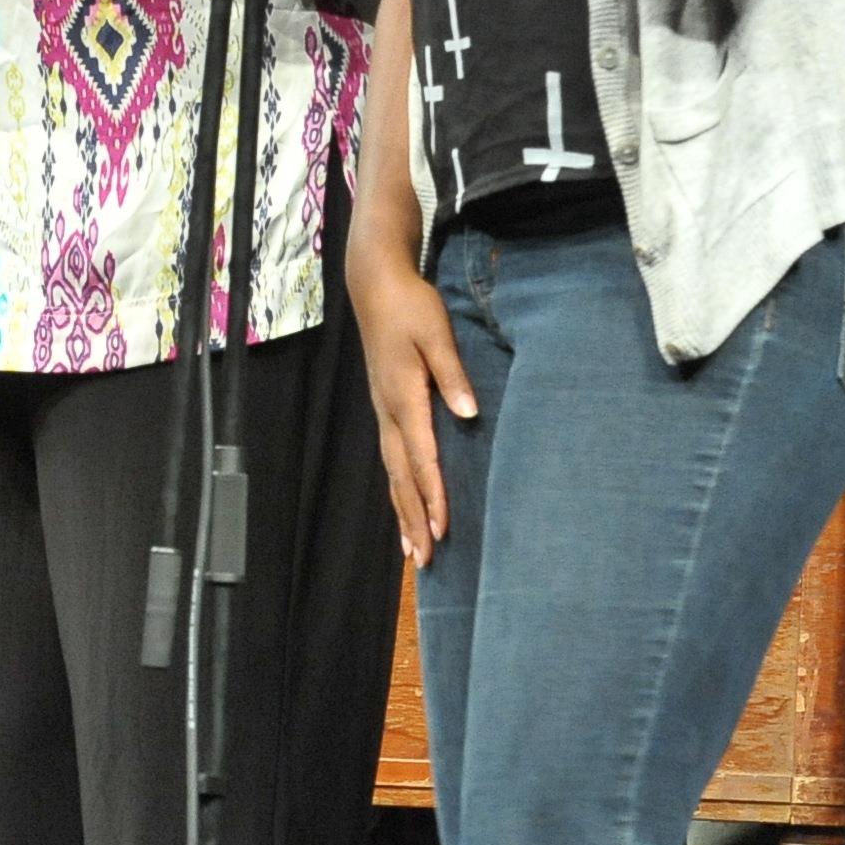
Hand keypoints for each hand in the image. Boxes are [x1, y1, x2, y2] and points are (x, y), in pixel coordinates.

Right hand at [346, 247, 476, 568]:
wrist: (375, 285)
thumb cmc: (411, 306)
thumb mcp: (436, 332)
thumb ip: (453, 373)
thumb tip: (468, 413)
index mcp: (404, 395)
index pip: (422, 455)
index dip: (433, 493)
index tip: (444, 527)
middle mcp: (389, 411)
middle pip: (402, 475)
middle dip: (415, 518)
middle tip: (426, 558)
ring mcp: (383, 411)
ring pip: (393, 473)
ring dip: (404, 512)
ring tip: (414, 551)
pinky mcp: (385, 407)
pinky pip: (391, 460)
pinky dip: (398, 490)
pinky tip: (404, 508)